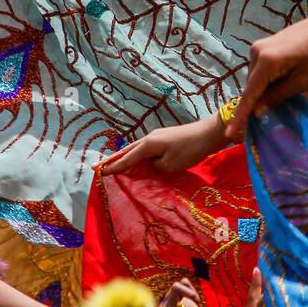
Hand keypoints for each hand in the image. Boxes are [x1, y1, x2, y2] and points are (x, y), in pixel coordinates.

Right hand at [97, 116, 228, 174]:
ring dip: (125, 156)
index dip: (115, 167)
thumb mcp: (171, 165)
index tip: (100, 173)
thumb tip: (152, 164)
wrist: (209, 133)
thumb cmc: (190, 150)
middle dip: (113, 159)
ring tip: (113, 164)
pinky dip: (137, 155)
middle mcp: (150, 138)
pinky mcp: (165, 138)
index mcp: (149, 145)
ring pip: (136, 149)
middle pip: (127, 150)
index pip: (128, 159)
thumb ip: (156, 167)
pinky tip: (136, 160)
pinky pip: (146, 149)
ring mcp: (158, 136)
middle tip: (98, 167)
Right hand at [226, 14, 307, 140]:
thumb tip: (256, 111)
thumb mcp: (302, 82)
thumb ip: (277, 97)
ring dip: (263, 90)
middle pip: (251, 86)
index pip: (250, 94)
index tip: (230, 133)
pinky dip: (266, 80)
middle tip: (268, 116)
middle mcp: (256, 52)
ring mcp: (258, 47)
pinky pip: (259, 70)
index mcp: (266, 62)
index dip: (241, 116)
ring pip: (255, 79)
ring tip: (287, 90)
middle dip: (256, 102)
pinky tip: (282, 81)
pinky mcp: (262, 46)